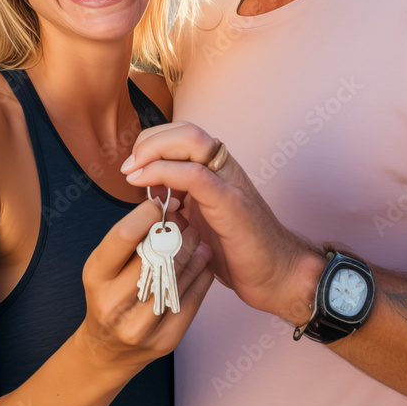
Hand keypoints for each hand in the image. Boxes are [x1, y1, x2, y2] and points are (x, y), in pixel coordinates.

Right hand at [75, 194, 212, 371]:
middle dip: (177, 232)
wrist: (108, 348)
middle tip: (187, 217)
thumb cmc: (108, 293)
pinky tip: (203, 260)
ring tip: (199, 236)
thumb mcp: (105, 263)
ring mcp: (140, 326)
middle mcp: (114, 304)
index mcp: (96, 277)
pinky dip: (201, 275)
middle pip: (157, 257)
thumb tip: (164, 203)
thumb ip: (130, 236)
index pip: (126, 235)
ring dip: (193, 251)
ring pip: (178, 278)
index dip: (149, 213)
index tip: (164, 202)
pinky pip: (192, 300)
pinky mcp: (165, 340)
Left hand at [121, 122, 323, 323]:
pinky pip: (195, 175)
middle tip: (128, 168)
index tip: (131, 167)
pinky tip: (148, 189)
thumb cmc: (240, 251)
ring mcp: (230, 181)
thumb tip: (148, 190)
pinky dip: (166, 173)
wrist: (277, 275)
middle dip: (149, 141)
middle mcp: (224, 168)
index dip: (152, 142)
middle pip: (184, 130)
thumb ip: (179, 201)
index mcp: (216, 170)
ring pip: (191, 140)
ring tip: (133, 173)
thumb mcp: (200, 220)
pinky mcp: (232, 203)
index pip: (181, 135)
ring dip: (154, 151)